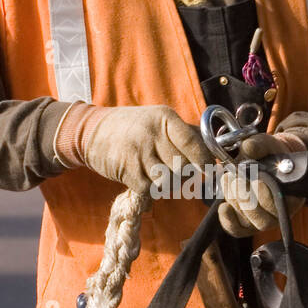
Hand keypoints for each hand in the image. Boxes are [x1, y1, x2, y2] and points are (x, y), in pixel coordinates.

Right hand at [82, 105, 209, 192]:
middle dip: (184, 174)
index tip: (209, 168)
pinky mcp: (127, 170)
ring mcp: (138, 152)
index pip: (193, 142)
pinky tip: (144, 179)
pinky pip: (150, 189)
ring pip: (168, 180)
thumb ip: (185, 133)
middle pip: (182, 166)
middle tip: (178, 173)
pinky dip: (150, 189)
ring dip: (167, 184)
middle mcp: (152, 133)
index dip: (205, 159)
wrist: (92, 131)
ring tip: (160, 175)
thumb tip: (214, 151)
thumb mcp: (158, 120)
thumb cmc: (132, 127)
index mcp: (165, 118)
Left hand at [218, 133, 304, 236]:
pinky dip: (228, 220)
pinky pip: (236, 229)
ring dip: (235, 200)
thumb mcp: (268, 145)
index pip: (280, 206)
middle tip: (236, 176)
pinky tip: (223, 206)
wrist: (264, 162)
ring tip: (228, 178)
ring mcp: (261, 220)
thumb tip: (248, 147)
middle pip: (263, 219)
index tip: (256, 178)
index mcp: (292, 198)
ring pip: (248, 222)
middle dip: (246, 197)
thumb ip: (260, 144)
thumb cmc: (270, 155)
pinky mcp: (246, 224)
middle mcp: (278, 214)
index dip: (266, 195)